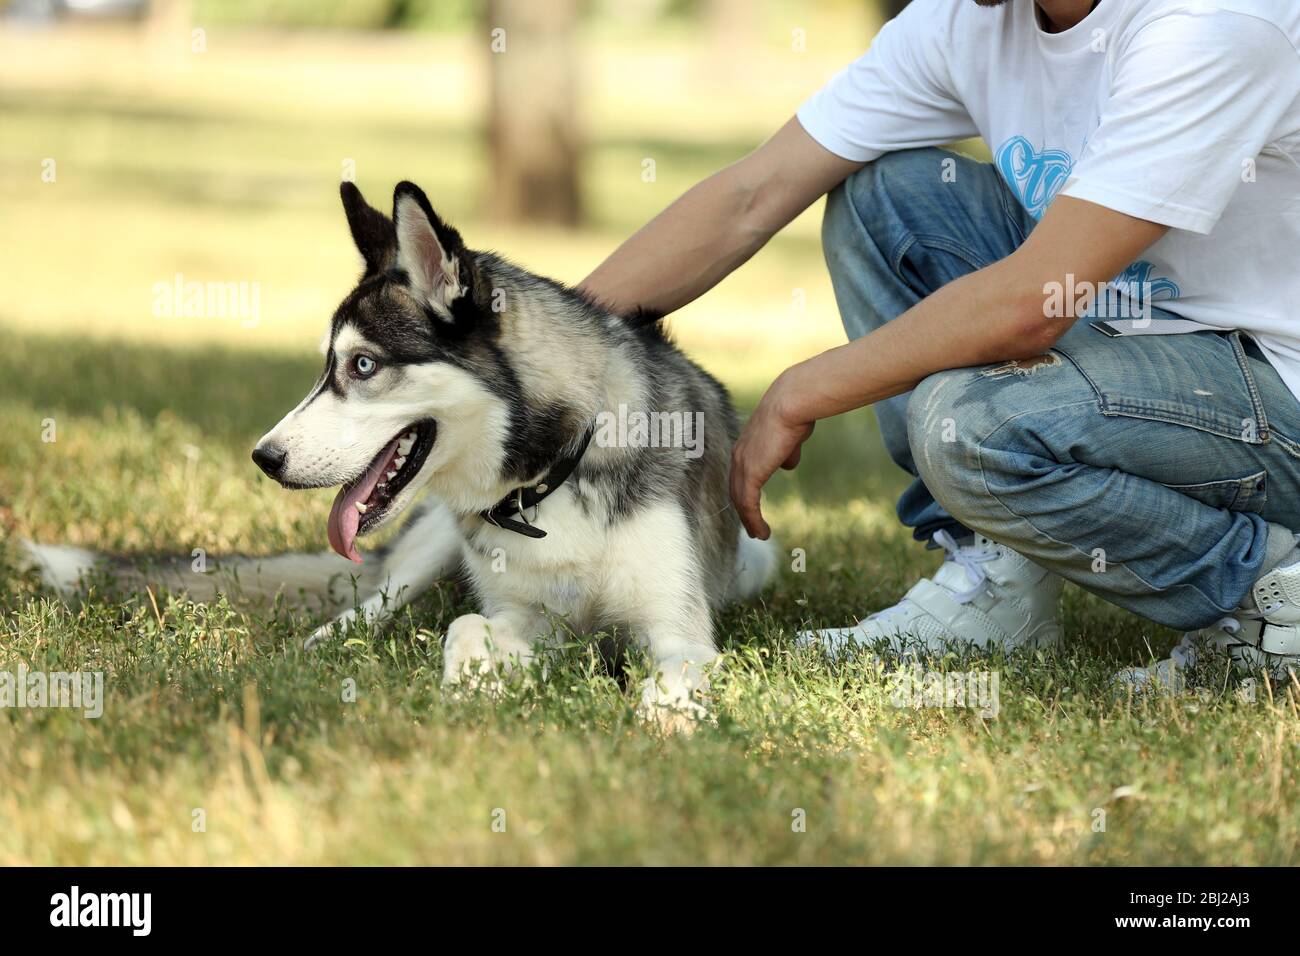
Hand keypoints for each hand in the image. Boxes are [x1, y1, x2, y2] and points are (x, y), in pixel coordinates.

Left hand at [729, 374, 814, 539]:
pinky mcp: (750, 475)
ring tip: (759, 534)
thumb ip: (787, 452)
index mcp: (746, 445)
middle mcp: (739, 455)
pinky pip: (748, 505)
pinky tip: (763, 532)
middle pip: (736, 490)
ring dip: (749, 520)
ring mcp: (742, 465)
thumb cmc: (795, 413)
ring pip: (740, 501)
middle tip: (752, 527)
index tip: (752, 506)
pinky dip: (754, 521)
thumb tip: (788, 465)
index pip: (740, 474)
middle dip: (743, 510)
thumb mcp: (790, 436)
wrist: (791, 403)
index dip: (745, 491)